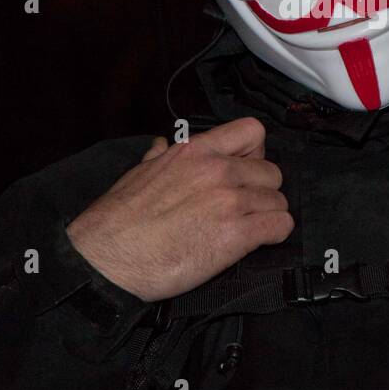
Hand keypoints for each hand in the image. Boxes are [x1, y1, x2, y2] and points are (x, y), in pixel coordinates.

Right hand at [65, 117, 291, 301]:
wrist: (108, 258)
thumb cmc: (118, 219)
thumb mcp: (138, 172)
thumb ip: (159, 156)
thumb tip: (161, 144)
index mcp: (195, 151)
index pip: (252, 131)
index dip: (255, 153)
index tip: (246, 170)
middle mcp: (217, 170)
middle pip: (272, 172)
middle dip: (263, 191)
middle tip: (245, 208)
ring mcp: (229, 201)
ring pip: (278, 201)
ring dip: (267, 215)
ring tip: (248, 229)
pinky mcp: (236, 235)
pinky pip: (280, 226)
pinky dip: (274, 234)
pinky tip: (257, 241)